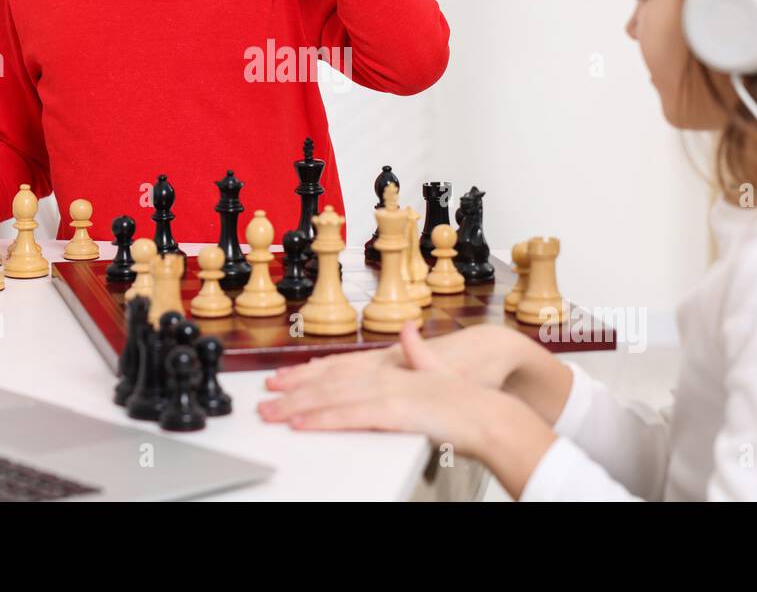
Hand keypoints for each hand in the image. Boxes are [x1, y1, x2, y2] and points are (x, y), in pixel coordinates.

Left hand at [265, 322, 534, 392]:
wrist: (492, 412)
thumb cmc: (468, 397)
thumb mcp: (438, 368)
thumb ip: (418, 353)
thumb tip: (409, 331)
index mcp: (392, 365)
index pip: (341, 367)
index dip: (309, 372)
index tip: (284, 378)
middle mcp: (385, 374)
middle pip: (330, 382)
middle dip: (293, 391)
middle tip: (264, 401)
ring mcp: (388, 391)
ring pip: (333, 397)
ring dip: (298, 406)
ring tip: (272, 414)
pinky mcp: (394, 413)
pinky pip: (351, 417)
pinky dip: (323, 419)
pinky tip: (302, 424)